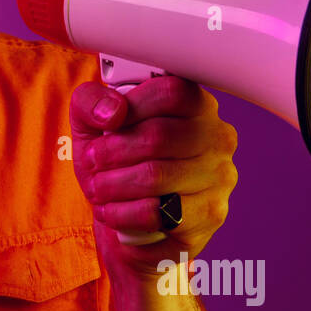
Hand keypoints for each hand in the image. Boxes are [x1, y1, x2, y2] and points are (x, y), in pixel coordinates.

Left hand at [70, 76, 238, 278]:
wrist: (126, 217)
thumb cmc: (116, 162)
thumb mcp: (91, 123)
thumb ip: (91, 102)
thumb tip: (112, 112)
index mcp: (196, 104)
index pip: (170, 92)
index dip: (130, 108)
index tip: (107, 127)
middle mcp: (217, 137)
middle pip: (158, 136)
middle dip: (111, 153)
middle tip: (92, 163)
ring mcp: (219, 177)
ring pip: (155, 176)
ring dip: (111, 185)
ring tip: (98, 188)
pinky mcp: (210, 215)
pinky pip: (156, 213)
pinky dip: (121, 214)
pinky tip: (113, 211)